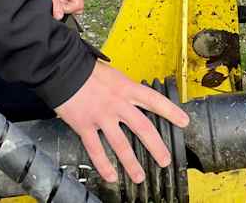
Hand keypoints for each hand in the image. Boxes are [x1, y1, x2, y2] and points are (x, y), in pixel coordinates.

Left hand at [32, 0, 84, 19]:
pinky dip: (62, 2)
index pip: (78, 5)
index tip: (57, 3)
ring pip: (72, 6)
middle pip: (76, 7)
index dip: (66, 8)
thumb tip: (59, 16)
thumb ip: (55, 3)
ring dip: (63, 4)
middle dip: (64, 6)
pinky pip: (69, 3)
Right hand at [55, 61, 189, 183]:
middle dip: (156, 146)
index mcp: (126, 88)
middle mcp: (117, 103)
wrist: (61, 68)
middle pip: (143, 127)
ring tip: (139, 176)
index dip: (171, 111)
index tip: (184, 122)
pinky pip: (96, 149)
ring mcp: (101, 115)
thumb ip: (123, 88)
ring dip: (131, 163)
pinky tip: (111, 175)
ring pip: (121, 144)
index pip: (154, 100)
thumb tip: (132, 97)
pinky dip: (104, 165)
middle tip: (165, 160)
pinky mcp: (84, 125)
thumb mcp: (112, 74)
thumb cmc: (85, 69)